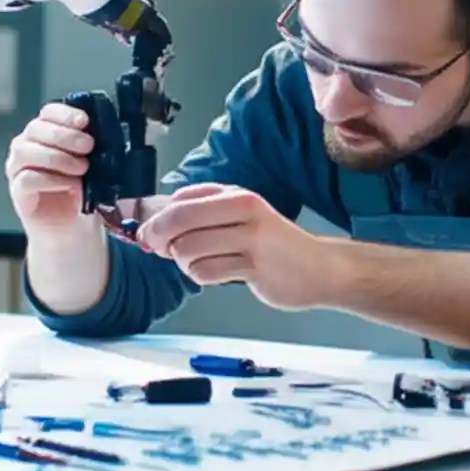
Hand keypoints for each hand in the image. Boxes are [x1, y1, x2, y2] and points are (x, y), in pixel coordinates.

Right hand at [5, 102, 94, 233]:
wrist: (71, 227)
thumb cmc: (81, 190)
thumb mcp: (93, 164)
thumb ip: (92, 147)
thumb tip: (105, 132)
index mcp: (45, 132)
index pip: (49, 112)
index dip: (65, 114)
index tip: (85, 121)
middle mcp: (27, 145)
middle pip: (36, 128)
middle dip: (65, 135)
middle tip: (88, 146)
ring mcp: (18, 168)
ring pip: (26, 150)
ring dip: (57, 157)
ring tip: (82, 169)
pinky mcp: (17, 191)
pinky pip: (27, 179)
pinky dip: (50, 180)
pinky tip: (69, 184)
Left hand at [136, 183, 332, 309]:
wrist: (318, 267)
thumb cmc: (271, 244)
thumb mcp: (239, 217)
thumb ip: (201, 217)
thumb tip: (153, 229)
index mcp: (236, 194)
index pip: (181, 199)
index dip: (157, 219)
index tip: (150, 233)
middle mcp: (243, 209)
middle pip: (180, 219)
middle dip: (159, 237)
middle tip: (158, 250)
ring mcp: (251, 237)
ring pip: (189, 249)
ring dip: (185, 262)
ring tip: (201, 263)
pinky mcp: (255, 266)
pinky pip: (207, 272)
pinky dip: (202, 276)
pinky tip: (217, 273)